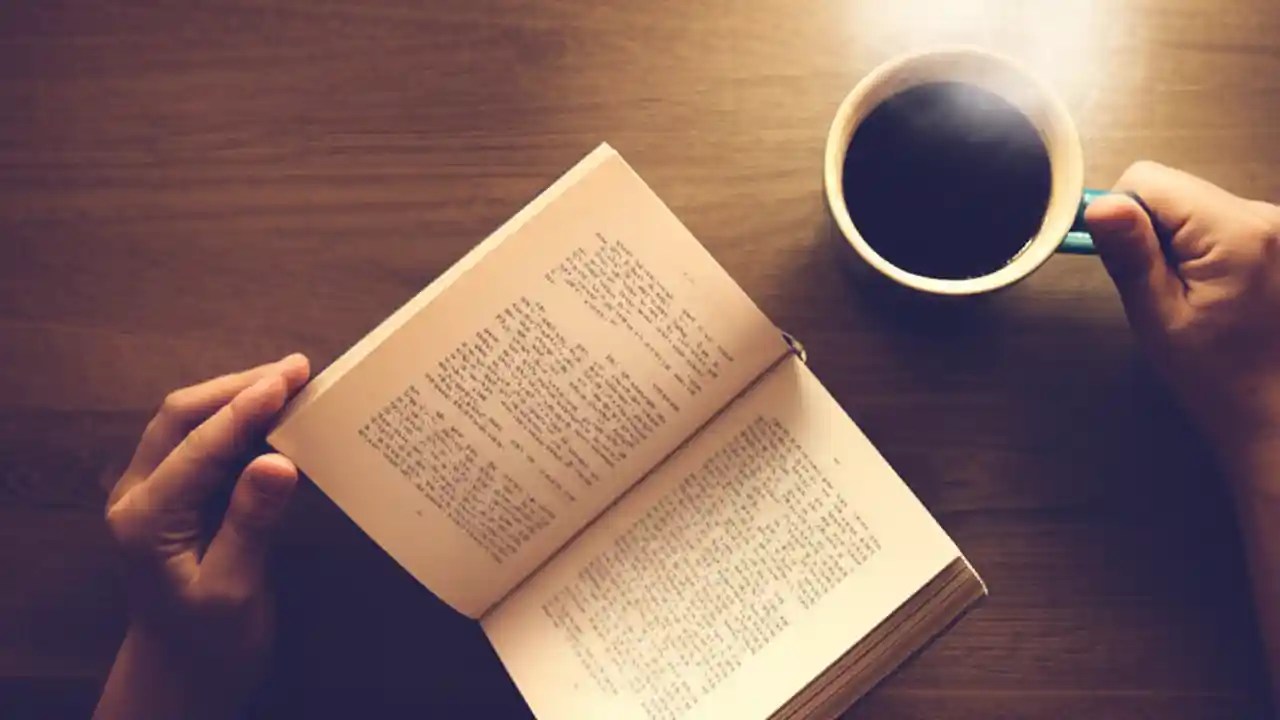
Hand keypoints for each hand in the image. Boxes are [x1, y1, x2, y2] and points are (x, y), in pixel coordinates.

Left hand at [95, 354, 309, 719]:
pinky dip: (238, 421)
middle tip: (296, 369)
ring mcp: (153, 493)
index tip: (290, 378)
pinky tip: (275, 414)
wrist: (183, 674)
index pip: (198, 444)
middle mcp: (139, 495)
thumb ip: (251, 522)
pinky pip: (202, 443)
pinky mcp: (175, 498)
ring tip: (291, 380)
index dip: (246, 407)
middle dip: (238, 386)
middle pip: (182, 416)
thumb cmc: (208, 641)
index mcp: (146, 518)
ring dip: (236, 396)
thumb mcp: (233, 587)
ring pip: (188, 423)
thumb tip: (278, 460)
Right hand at [1086, 162, 1279, 474]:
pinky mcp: (1276, 236)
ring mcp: (1277, 225)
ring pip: (1194, 205)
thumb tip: (1101, 205)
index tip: (1128, 262)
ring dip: (1178, 242)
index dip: (1122, 216)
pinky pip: (1218, 221)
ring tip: (1191, 295)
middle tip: (1162, 288)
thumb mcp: (1159, 318)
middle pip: (1174, 189)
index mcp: (1236, 232)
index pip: (1148, 179)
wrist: (1276, 410)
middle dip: (1153, 232)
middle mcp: (1266, 215)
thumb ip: (1132, 255)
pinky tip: (1212, 291)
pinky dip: (1202, 249)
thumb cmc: (1219, 376)